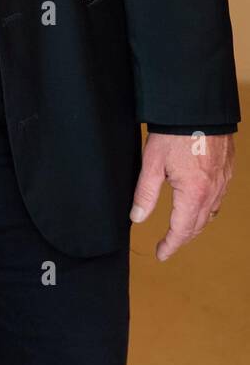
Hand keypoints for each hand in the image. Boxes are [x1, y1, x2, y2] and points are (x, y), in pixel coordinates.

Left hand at [131, 131, 233, 260]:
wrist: (198, 109)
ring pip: (210, 213)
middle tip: (167, 245)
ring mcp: (223, 182)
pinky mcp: (226, 171)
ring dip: (196, 225)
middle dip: (182, 238)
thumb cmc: (173, 133)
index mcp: (193, 194)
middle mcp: (212, 191)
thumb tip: (137, 218)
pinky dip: (206, 209)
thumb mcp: (151, 164)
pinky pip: (218, 198)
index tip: (161, 254)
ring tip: (180, 230)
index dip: (170, 245)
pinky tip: (198, 206)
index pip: (182, 230)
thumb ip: (145, 194)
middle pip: (198, 225)